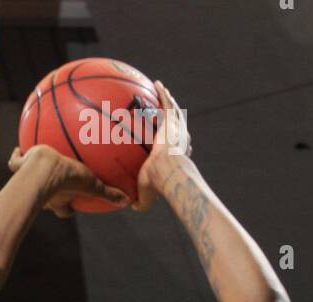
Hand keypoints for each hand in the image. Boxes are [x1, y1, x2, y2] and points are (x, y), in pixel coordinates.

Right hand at [8, 144, 127, 218]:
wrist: (42, 169)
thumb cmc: (66, 179)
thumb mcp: (91, 184)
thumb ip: (107, 192)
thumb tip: (127, 201)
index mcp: (59, 200)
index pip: (65, 210)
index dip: (69, 209)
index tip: (72, 207)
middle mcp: (43, 194)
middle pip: (46, 199)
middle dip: (48, 196)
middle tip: (53, 185)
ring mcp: (29, 182)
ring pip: (27, 182)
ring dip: (31, 176)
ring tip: (33, 164)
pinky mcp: (19, 168)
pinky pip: (15, 162)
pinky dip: (17, 156)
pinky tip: (19, 148)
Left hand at [133, 80, 191, 210]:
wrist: (167, 170)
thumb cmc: (158, 184)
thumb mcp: (147, 196)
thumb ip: (141, 201)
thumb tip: (132, 207)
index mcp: (176, 154)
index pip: (177, 146)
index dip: (176, 143)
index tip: (170, 141)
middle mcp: (180, 138)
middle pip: (177, 125)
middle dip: (173, 118)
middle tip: (167, 113)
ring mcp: (177, 128)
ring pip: (174, 111)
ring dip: (169, 101)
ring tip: (163, 91)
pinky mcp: (172, 119)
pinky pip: (166, 101)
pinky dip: (162, 92)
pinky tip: (156, 83)